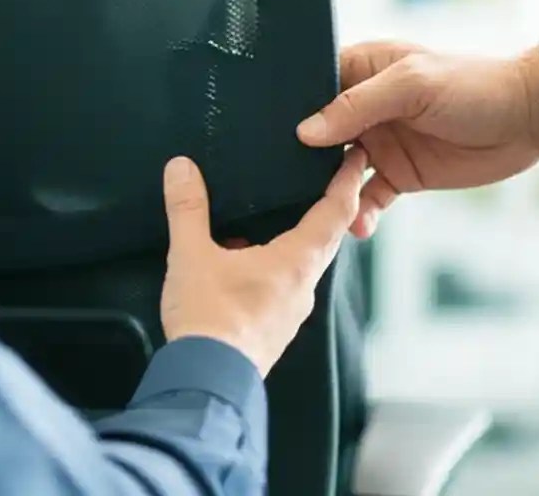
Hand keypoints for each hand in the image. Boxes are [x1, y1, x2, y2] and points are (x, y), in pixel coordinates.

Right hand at [159, 148, 367, 376]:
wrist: (205, 381)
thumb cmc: (208, 318)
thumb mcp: (191, 255)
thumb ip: (188, 208)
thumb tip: (182, 168)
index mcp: (295, 262)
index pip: (335, 212)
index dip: (347, 182)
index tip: (356, 157)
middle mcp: (303, 287)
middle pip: (326, 238)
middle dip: (326, 207)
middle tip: (320, 179)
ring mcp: (291, 312)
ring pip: (304, 264)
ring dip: (296, 238)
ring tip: (275, 215)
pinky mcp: (274, 329)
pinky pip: (283, 286)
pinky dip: (274, 265)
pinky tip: (242, 261)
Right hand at [296, 42, 538, 238]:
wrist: (528, 121)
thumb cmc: (473, 86)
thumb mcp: (411, 85)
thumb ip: (357, 105)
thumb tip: (306, 133)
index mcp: (363, 70)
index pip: (313, 86)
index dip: (291, 107)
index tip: (265, 131)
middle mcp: (365, 107)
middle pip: (318, 133)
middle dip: (301, 156)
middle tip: (280, 178)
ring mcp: (380, 143)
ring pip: (337, 170)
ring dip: (328, 190)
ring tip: (318, 210)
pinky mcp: (399, 175)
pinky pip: (368, 198)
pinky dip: (359, 213)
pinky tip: (357, 226)